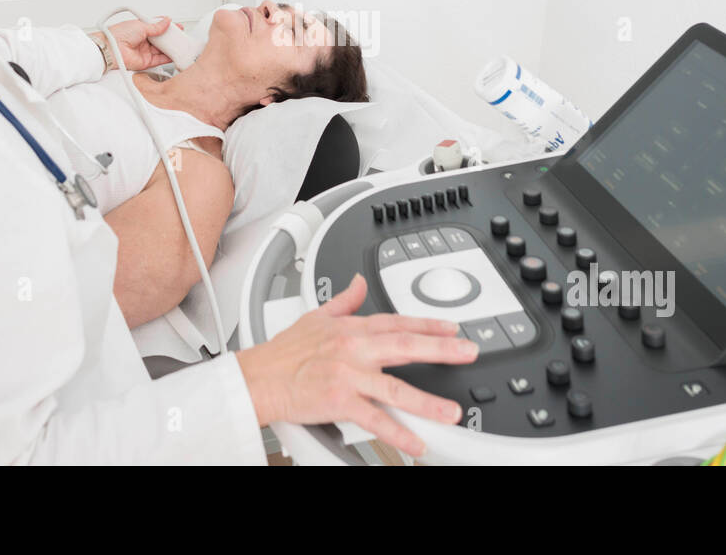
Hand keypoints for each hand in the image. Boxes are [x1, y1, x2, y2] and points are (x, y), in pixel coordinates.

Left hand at [92, 16, 177, 71]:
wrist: (110, 49)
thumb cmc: (118, 34)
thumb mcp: (141, 25)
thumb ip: (156, 26)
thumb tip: (166, 21)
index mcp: (141, 29)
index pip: (157, 27)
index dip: (167, 27)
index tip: (177, 27)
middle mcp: (143, 40)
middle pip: (161, 40)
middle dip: (171, 38)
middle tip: (181, 37)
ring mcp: (145, 51)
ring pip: (162, 50)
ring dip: (171, 48)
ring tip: (181, 45)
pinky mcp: (146, 62)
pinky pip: (160, 60)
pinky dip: (168, 58)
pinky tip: (175, 54)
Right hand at [235, 274, 476, 457]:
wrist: (257, 377)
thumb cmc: (283, 352)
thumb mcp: (316, 316)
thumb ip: (345, 301)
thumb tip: (359, 282)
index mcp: (351, 329)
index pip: (398, 322)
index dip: (428, 325)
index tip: (453, 329)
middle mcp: (354, 350)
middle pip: (405, 346)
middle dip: (441, 350)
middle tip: (468, 352)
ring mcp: (348, 376)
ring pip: (395, 388)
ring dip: (426, 402)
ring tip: (451, 412)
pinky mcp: (339, 401)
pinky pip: (373, 419)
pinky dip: (396, 433)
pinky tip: (416, 442)